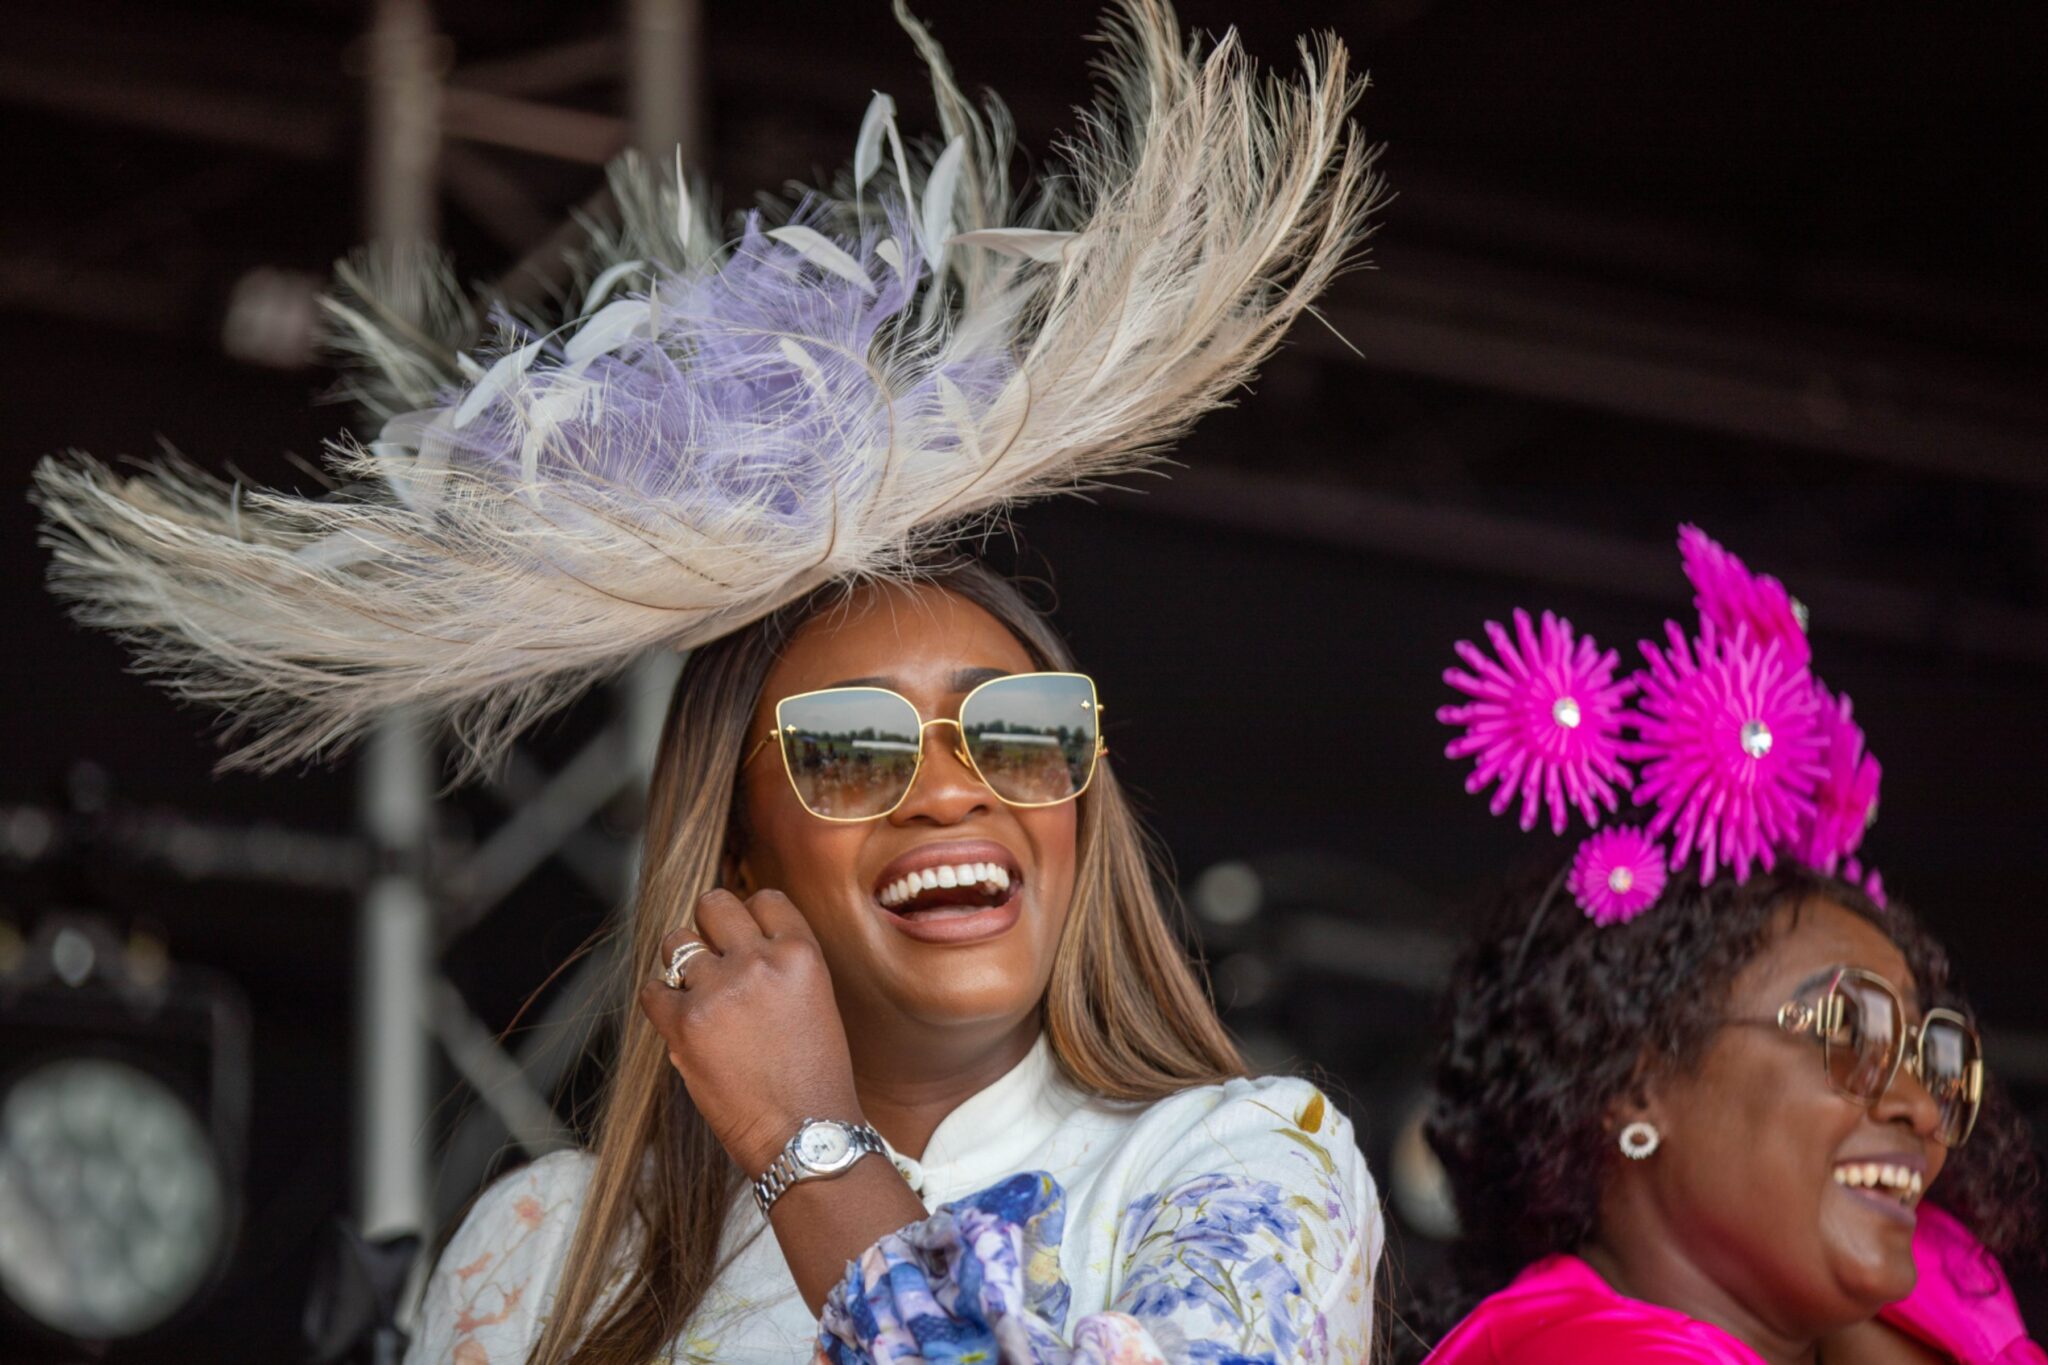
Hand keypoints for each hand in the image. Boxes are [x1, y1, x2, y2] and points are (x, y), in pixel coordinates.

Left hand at [638, 889, 862, 1176]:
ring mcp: (718, 990)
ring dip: (682, 963)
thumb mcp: (815, 1000)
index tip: (743, 939)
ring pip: (675, 941)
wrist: (804, 1134)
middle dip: (709, 926)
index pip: (762, 899)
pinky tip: (680, 1021)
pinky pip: (652, 989)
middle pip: (713, 904)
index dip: (748, 917)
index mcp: (800, 953)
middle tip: (712, 956)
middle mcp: (759, 961)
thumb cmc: (813, 1075)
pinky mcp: (683, 1024)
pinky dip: (661, 1002)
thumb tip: (734, 939)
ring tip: (697, 994)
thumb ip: (779, 963)